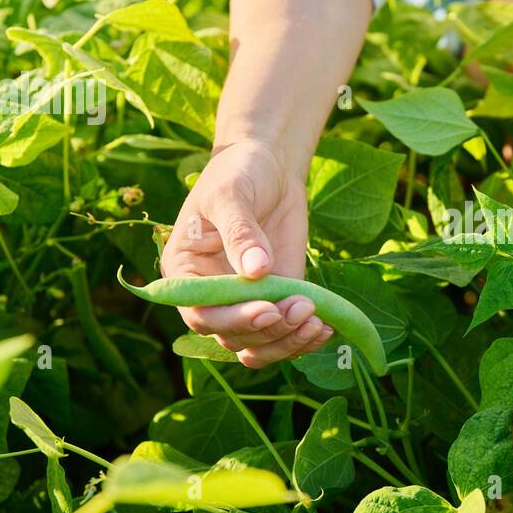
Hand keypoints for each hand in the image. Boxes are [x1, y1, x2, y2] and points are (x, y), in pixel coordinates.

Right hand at [160, 139, 331, 367]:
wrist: (269, 166)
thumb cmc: (238, 173)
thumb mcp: (232, 196)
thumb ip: (240, 233)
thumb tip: (257, 271)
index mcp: (186, 274)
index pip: (202, 314)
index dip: (234, 320)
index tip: (269, 309)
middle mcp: (211, 297)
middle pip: (233, 337)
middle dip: (270, 330)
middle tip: (304, 309)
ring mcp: (245, 302)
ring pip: (259, 346)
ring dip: (288, 342)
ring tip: (318, 322)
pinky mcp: (277, 299)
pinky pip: (285, 334)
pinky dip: (303, 339)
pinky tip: (326, 327)